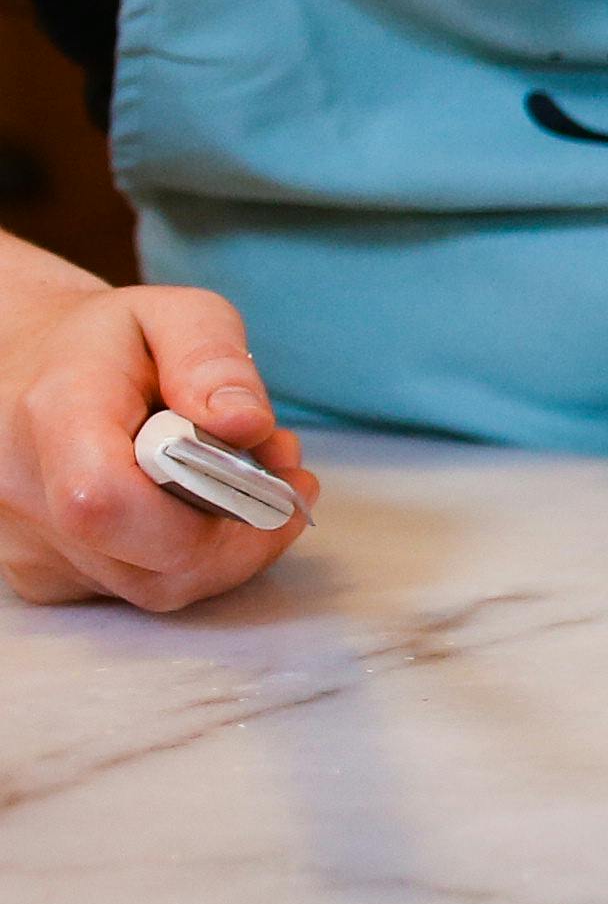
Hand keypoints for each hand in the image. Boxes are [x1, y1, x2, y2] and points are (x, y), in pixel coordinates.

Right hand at [0, 287, 320, 612]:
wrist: (31, 370)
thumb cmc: (109, 342)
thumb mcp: (174, 313)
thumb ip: (213, 359)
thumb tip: (246, 425)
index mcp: (53, 416)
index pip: (105, 502)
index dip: (208, 508)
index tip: (276, 469)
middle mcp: (25, 493)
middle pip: (153, 565)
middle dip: (247, 528)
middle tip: (285, 469)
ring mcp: (30, 545)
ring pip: (158, 587)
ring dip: (230, 544)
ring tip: (251, 476)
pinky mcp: (45, 576)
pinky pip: (140, 589)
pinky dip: (192, 558)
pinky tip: (203, 506)